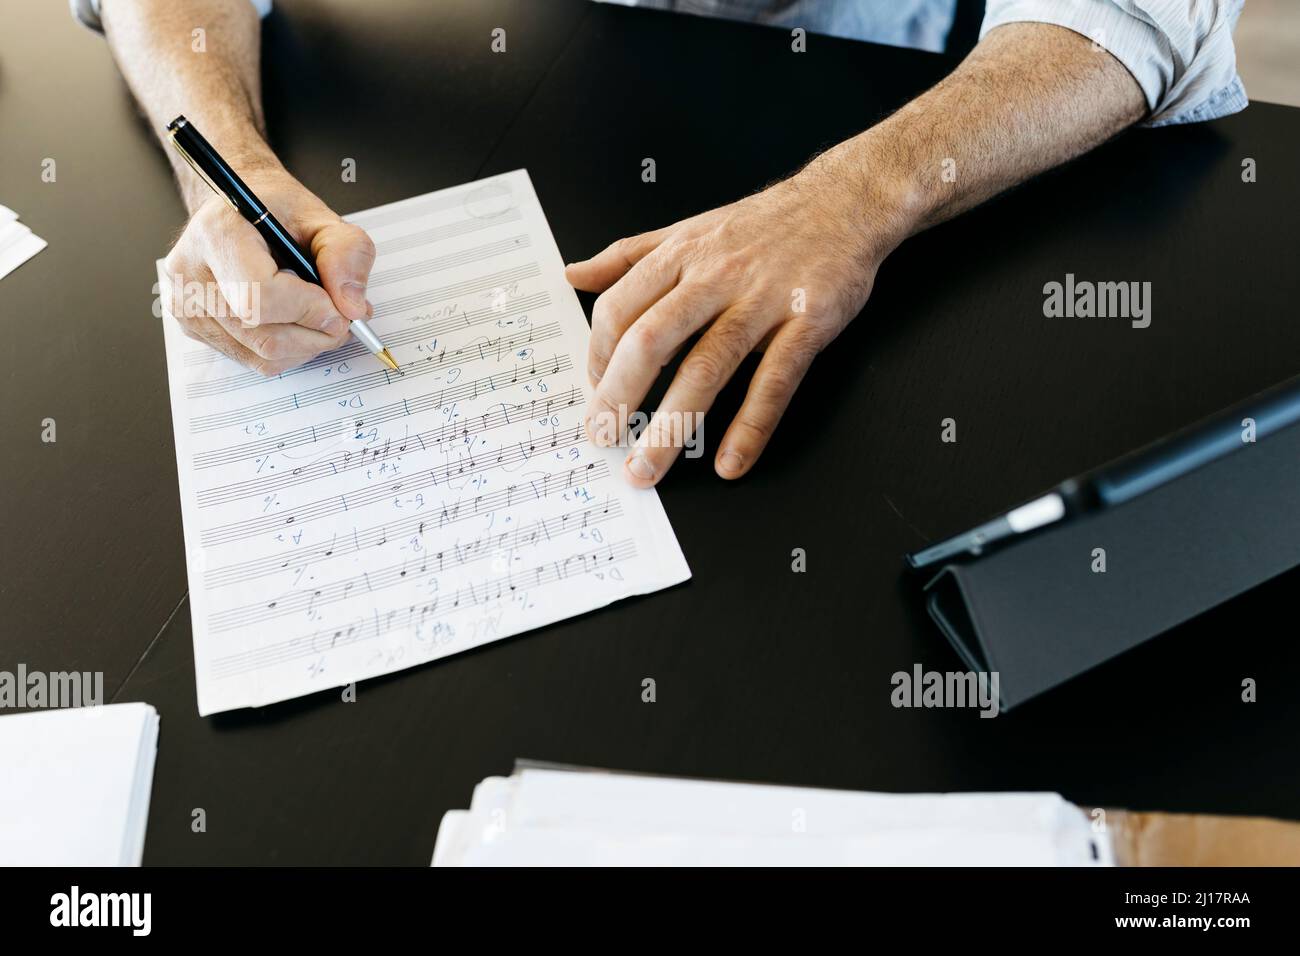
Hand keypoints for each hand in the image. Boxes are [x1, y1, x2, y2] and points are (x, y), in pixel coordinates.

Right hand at [160, 171, 376, 374]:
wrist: (240, 213)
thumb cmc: (278, 213)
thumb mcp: (322, 219)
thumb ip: (346, 255)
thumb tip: (353, 309)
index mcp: (218, 234)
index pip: (259, 295)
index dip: (309, 309)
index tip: (338, 306)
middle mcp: (191, 273)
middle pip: (264, 335)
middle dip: (317, 334)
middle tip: (343, 318)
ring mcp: (186, 306)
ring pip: (263, 356)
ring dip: (307, 346)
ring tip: (322, 317)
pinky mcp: (195, 330)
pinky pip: (255, 362)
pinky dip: (289, 352)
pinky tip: (296, 324)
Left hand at [566, 152, 909, 486]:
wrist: (845, 201)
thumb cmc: (763, 224)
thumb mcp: (688, 230)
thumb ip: (628, 255)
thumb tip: (573, 274)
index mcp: (681, 255)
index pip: (619, 309)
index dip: (598, 357)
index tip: (595, 394)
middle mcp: (716, 276)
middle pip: (652, 341)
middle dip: (619, 396)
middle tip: (602, 439)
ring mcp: (763, 300)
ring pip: (708, 367)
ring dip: (672, 426)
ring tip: (648, 468)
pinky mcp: (808, 323)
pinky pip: (774, 381)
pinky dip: (750, 427)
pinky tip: (729, 462)